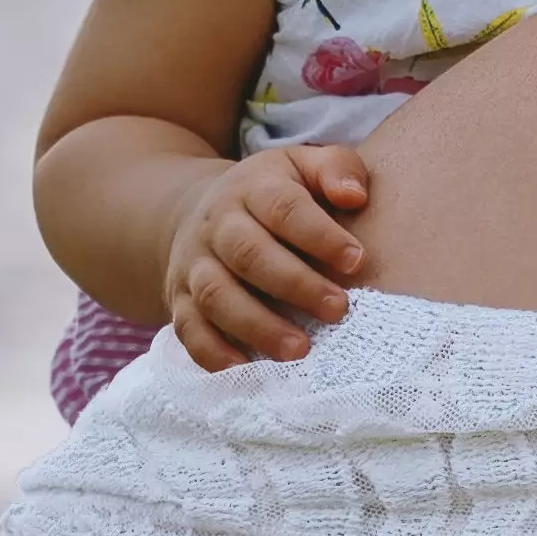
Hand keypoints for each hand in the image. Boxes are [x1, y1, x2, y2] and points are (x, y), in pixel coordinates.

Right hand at [167, 142, 372, 367]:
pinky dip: (213, 352)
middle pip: (248, 254)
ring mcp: (194, 264)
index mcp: (253, 188)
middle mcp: (218, 226)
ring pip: (216, 295)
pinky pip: (188, 329)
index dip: (319, 235)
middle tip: (338, 310)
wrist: (200, 210)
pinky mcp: (180, 300)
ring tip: (298, 350)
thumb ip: (336, 170)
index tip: (356, 260)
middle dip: (294, 285)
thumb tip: (355, 197)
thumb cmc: (274, 194)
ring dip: (256, 325)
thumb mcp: (303, 166)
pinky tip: (246, 369)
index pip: (283, 208)